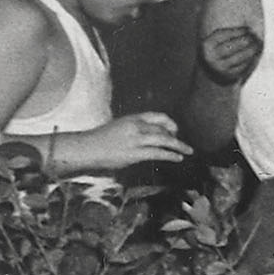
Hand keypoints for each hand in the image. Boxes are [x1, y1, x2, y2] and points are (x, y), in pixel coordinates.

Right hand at [60, 111, 188, 172]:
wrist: (86, 148)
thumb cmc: (100, 140)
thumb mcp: (120, 127)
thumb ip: (135, 129)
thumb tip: (152, 136)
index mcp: (132, 118)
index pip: (158, 116)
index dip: (170, 123)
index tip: (175, 130)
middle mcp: (136, 126)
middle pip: (163, 129)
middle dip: (176, 137)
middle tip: (183, 145)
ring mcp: (136, 139)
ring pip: (164, 140)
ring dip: (179, 146)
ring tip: (188, 151)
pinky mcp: (134, 153)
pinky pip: (158, 153)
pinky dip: (170, 155)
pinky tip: (177, 158)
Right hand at [196, 20, 262, 85]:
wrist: (213, 69)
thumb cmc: (219, 48)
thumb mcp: (219, 39)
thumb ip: (231, 33)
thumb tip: (250, 30)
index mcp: (207, 45)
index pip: (222, 35)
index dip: (237, 31)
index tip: (248, 29)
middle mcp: (211, 57)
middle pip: (231, 47)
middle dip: (245, 40)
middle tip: (255, 36)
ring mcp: (220, 67)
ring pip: (238, 58)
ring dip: (251, 49)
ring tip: (258, 43)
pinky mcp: (229, 74)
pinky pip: (243, 66)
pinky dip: (250, 58)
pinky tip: (255, 53)